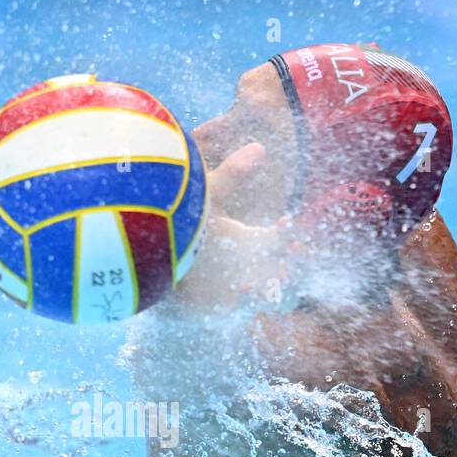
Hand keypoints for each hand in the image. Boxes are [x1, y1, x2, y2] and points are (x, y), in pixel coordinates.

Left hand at [173, 143, 290, 309]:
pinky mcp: (228, 310)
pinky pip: (249, 310)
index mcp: (256, 243)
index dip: (292, 233)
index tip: (286, 223)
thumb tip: (260, 147)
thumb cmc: (183, 228)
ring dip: (284, 290)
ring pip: (280, 298)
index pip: (286, 240)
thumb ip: (232, 175)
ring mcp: (245, 291)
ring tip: (277, 278)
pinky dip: (251, 300)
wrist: (155, 261)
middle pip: (294, 273)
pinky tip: (242, 287)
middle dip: (300, 267)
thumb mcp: (210, 199)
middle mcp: (256, 269)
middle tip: (293, 254)